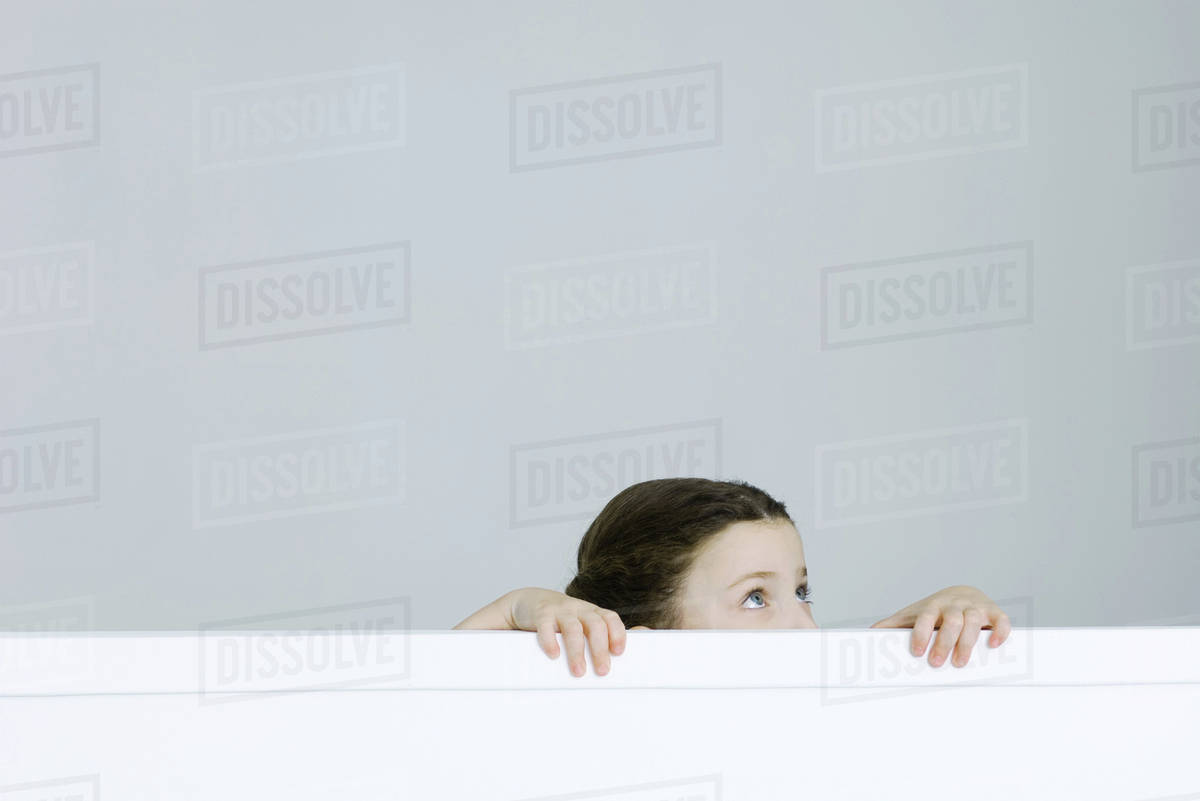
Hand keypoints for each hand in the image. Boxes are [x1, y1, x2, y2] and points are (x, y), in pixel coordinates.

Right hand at [505, 588, 627, 677]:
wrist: (530, 602)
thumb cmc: (563, 619)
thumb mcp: (584, 623)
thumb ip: (605, 634)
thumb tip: (638, 639)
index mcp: (592, 613)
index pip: (610, 618)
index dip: (617, 633)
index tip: (619, 653)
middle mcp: (578, 609)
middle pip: (595, 625)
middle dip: (600, 649)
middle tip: (602, 671)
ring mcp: (560, 610)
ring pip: (573, 628)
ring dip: (577, 651)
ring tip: (578, 671)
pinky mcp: (541, 614)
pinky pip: (546, 625)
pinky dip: (550, 640)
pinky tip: (553, 654)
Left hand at [869, 585, 1011, 667]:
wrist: (962, 592)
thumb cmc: (934, 610)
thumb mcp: (913, 615)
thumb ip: (893, 625)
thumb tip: (868, 636)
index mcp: (933, 606)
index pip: (925, 617)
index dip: (921, 633)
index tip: (917, 651)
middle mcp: (954, 605)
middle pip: (950, 621)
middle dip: (944, 643)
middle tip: (937, 664)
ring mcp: (975, 608)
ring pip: (973, 621)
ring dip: (967, 642)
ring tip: (960, 663)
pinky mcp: (994, 612)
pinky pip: (1000, 620)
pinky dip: (999, 632)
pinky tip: (993, 645)